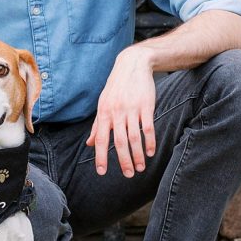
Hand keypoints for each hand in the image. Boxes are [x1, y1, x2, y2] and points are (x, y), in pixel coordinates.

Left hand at [85, 47, 156, 176]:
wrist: (132, 64)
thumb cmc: (116, 87)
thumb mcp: (103, 104)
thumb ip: (98, 125)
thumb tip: (90, 144)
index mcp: (104, 113)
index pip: (101, 139)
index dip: (101, 156)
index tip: (102, 172)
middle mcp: (116, 112)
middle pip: (119, 141)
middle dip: (123, 160)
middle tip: (128, 175)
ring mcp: (131, 109)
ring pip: (134, 137)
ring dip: (137, 154)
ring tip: (140, 168)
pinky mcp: (146, 105)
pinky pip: (148, 127)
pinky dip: (149, 141)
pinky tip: (150, 152)